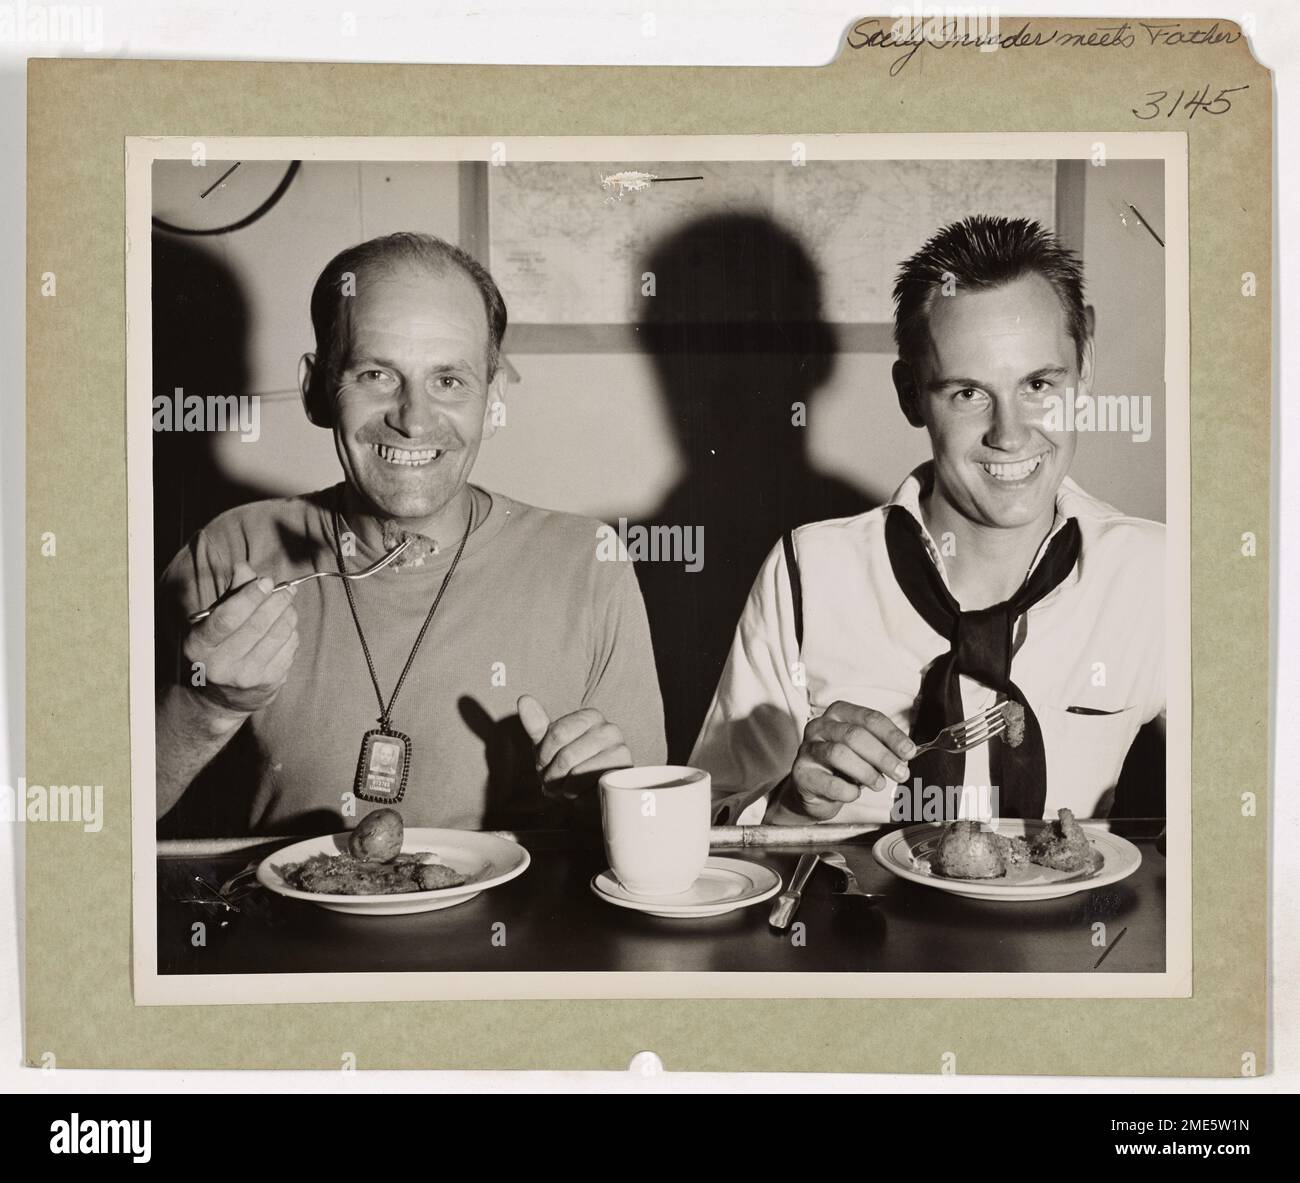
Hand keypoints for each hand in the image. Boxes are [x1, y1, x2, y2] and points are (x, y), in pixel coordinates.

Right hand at [182, 561, 299, 720]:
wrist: (222, 698)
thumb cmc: (218, 648)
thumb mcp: (213, 622)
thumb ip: (231, 594)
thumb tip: (245, 568)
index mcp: (199, 646)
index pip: (228, 618)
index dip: (251, 596)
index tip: (266, 581)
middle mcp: (221, 665)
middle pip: (258, 624)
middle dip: (277, 600)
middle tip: (286, 588)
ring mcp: (247, 677)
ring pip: (278, 634)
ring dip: (288, 613)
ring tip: (288, 603)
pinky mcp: (269, 683)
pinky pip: (290, 647)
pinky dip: (292, 631)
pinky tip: (286, 625)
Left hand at [517, 694, 631, 798]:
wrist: (591, 792)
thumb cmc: (568, 765)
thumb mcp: (548, 745)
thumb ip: (536, 723)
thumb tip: (524, 699)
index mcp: (591, 716)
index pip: (557, 734)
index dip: (544, 756)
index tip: (544, 765)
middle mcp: (609, 730)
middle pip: (566, 756)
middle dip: (553, 775)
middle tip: (553, 783)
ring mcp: (620, 752)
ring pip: (578, 772)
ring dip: (564, 788)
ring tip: (565, 790)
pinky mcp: (624, 776)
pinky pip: (591, 787)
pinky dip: (581, 796)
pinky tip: (581, 795)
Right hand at [782, 701, 915, 821]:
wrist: (814, 790)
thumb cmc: (843, 766)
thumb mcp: (864, 750)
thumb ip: (882, 747)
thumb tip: (906, 754)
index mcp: (838, 713)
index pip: (869, 718)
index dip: (892, 735)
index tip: (909, 752)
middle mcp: (819, 726)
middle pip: (854, 735)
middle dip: (882, 756)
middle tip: (901, 773)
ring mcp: (807, 749)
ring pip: (840, 754)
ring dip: (866, 772)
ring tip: (879, 784)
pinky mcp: (801, 773)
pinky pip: (829, 782)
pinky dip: (848, 791)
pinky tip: (854, 793)